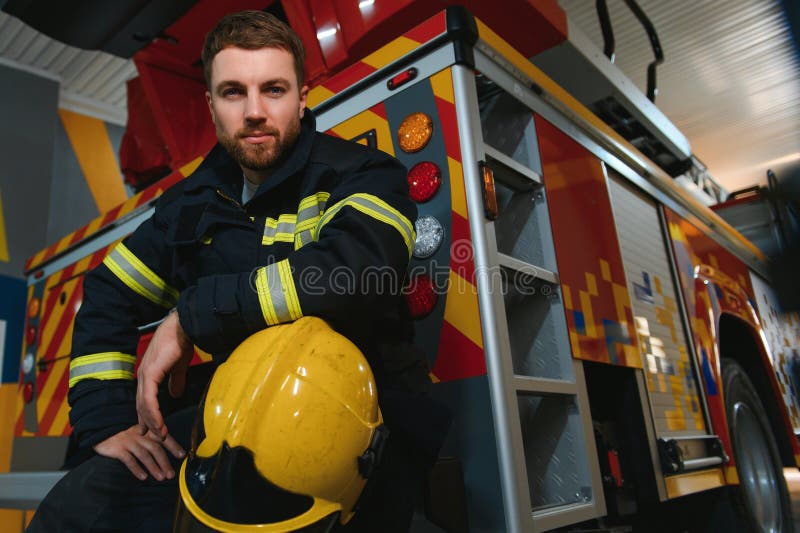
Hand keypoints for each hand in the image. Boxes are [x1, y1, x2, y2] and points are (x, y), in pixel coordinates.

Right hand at [94, 424, 185, 480]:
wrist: (100, 429)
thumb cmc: (122, 433)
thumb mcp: (137, 432)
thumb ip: (149, 438)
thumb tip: (164, 451)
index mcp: (146, 430)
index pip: (163, 437)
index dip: (173, 446)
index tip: (182, 455)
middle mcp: (139, 435)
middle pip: (155, 448)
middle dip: (164, 462)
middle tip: (171, 474)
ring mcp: (129, 441)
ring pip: (144, 455)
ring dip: (154, 467)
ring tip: (161, 477)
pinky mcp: (118, 448)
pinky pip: (129, 459)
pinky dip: (137, 468)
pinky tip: (143, 477)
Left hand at [136, 311, 192, 440]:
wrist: (183, 327)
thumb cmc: (181, 341)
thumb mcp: (179, 366)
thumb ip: (176, 380)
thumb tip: (175, 394)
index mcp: (149, 373)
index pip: (144, 398)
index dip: (146, 414)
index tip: (150, 428)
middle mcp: (144, 375)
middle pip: (141, 404)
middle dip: (147, 422)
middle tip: (155, 436)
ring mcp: (145, 374)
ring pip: (143, 405)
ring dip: (151, 421)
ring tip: (159, 434)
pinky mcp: (150, 374)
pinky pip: (148, 399)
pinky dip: (153, 413)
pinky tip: (158, 423)